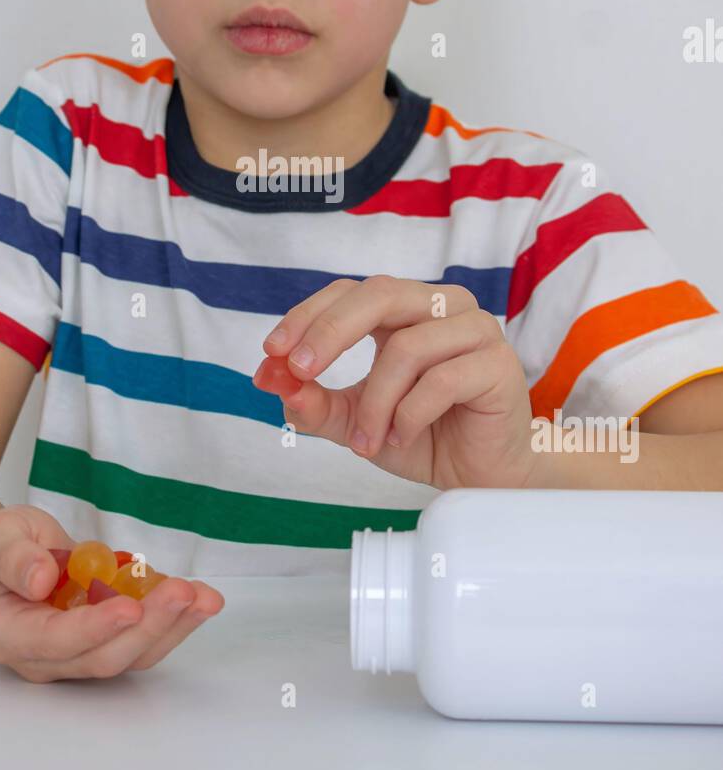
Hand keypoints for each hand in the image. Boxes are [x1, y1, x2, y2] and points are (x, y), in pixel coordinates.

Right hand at [0, 505, 223, 681]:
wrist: (17, 554)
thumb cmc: (1, 547)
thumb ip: (11, 557)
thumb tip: (40, 579)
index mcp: (6, 635)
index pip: (53, 641)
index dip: (94, 628)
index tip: (129, 606)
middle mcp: (44, 658)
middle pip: (102, 657)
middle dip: (147, 626)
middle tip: (182, 591)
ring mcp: (81, 655)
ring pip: (132, 655)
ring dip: (172, 627)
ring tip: (205, 597)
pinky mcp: (111, 642)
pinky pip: (146, 639)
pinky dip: (177, 620)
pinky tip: (203, 598)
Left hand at [253, 276, 533, 488]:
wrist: (481, 476)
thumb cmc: (424, 436)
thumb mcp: (355, 422)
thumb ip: (315, 402)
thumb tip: (272, 380)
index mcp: (405, 309)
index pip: (350, 292)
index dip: (308, 316)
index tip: (274, 351)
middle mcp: (440, 307)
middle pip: (379, 294)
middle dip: (330, 332)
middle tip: (299, 370)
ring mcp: (474, 329)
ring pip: (406, 347)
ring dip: (375, 402)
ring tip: (366, 441)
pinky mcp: (497, 363)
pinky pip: (441, 380)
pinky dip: (410, 414)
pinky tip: (404, 436)